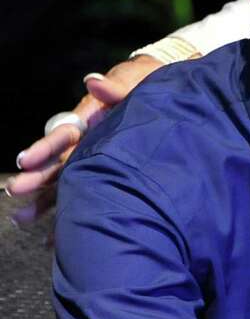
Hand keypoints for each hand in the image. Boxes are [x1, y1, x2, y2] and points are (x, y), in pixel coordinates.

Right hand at [5, 56, 163, 219]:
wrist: (167, 96)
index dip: (45, 148)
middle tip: (14, 190)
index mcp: (89, 122)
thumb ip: (114, 89)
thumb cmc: (144, 87)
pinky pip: (89, 196)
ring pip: (67, 182)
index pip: (63, 136)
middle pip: (59, 162)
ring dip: (45, 200)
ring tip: (22, 219)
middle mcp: (87, 144)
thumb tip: (93, 82)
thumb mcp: (132, 85)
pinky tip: (55, 236)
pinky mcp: (109, 176)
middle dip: (37, 178)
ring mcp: (96, 161)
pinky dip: (73, 214)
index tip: (26, 160)